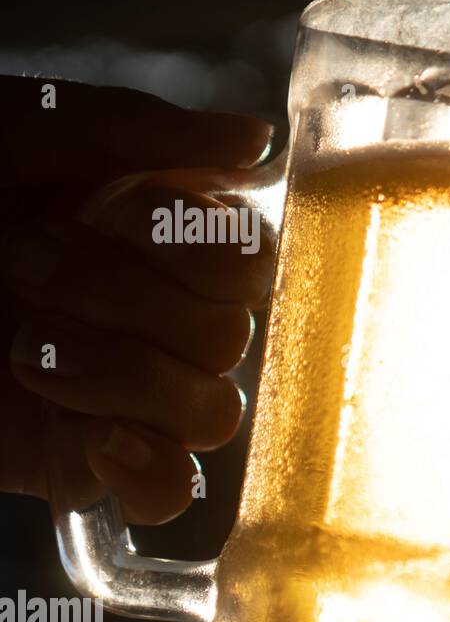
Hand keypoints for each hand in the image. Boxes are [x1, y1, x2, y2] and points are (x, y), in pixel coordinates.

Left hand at [1, 76, 275, 523]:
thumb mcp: (17, 129)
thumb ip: (139, 131)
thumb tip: (254, 138)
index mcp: (150, 237)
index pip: (251, 261)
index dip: (204, 245)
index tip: (119, 210)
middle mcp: (150, 317)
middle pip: (230, 335)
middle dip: (128, 295)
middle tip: (27, 260)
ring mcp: (120, 395)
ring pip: (212, 411)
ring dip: (124, 374)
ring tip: (26, 347)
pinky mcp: (77, 462)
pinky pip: (169, 492)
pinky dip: (150, 471)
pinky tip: (96, 436)